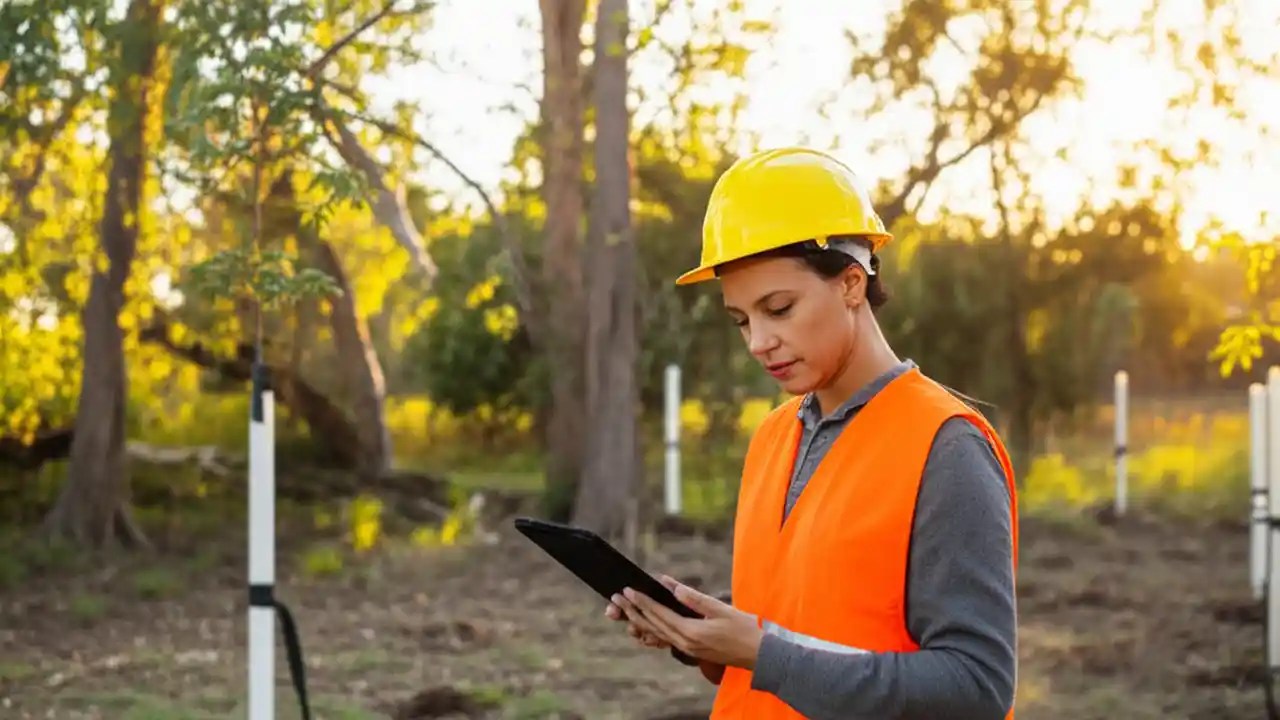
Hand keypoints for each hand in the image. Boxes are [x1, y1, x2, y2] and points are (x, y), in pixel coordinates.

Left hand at [617, 575, 763, 669]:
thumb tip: (672, 586)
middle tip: (616, 598)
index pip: (659, 614)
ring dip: (639, 621)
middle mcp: (685, 643)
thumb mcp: (721, 609)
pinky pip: (665, 639)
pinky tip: (645, 625)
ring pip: (656, 634)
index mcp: (691, 632)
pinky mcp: (692, 650)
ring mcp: (688, 648)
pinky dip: (652, 630)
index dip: (642, 601)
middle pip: (652, 625)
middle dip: (633, 611)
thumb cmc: (744, 630)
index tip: (628, 590)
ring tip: (624, 610)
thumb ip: (695, 599)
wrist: (759, 655)